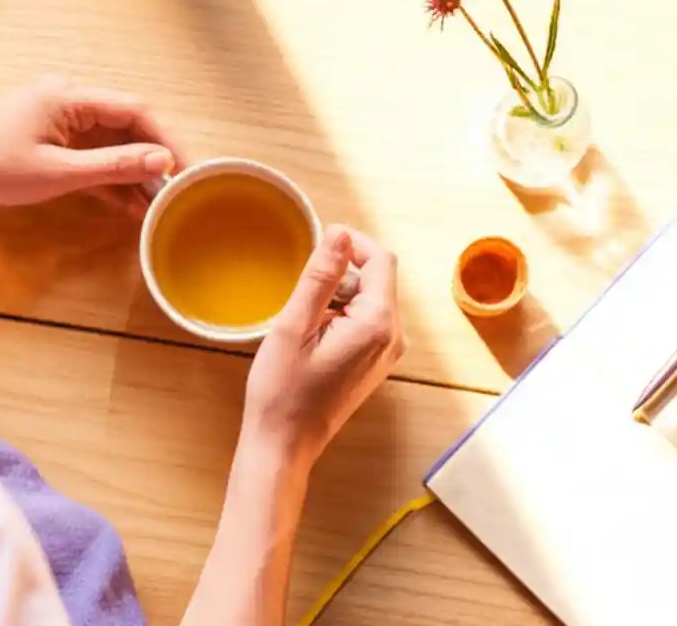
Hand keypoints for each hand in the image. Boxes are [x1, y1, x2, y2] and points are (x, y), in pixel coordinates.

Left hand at [0, 79, 184, 214]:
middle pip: (127, 127)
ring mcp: (59, 121)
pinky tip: (128, 207)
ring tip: (156, 208)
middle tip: (177, 194)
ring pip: (111, 145)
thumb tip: (161, 161)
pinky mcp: (50, 142)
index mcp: (70, 97)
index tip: (188, 169)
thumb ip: (112, 167)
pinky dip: (109, 180)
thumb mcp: (56, 172)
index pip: (136, 110)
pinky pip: (91, 157)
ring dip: (132, 175)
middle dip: (153, 162)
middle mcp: (69, 101)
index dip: (167, 139)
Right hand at [244, 225, 404, 462]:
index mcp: (378, 324)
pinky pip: (365, 323)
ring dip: (337, 297)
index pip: (381, 260)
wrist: (284, 444)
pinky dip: (340, 316)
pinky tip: (312, 336)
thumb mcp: (294, 325)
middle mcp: (393, 337)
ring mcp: (386, 353)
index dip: (352, 243)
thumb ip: (321, 276)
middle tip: (301, 293)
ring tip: (303, 320)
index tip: (320, 243)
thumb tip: (340, 233)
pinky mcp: (374, 363)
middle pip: (376, 279)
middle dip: (341, 274)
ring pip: (369, 300)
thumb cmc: (282, 390)